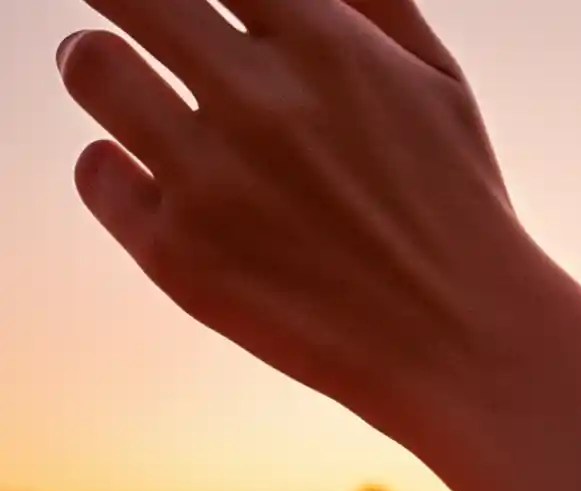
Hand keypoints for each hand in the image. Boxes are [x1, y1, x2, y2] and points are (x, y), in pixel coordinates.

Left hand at [59, 0, 580, 490]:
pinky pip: (96, 172)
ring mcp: (213, 179)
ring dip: (99, 63)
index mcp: (329, 43)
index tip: (198, 7)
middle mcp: (262, 100)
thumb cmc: (458, 205)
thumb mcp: (442, 84)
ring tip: (123, 81)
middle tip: (140, 15)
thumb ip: (375, 1)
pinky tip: (165, 180)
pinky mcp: (178, 256)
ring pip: (90, 64)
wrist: (465, 341)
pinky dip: (117, 167)